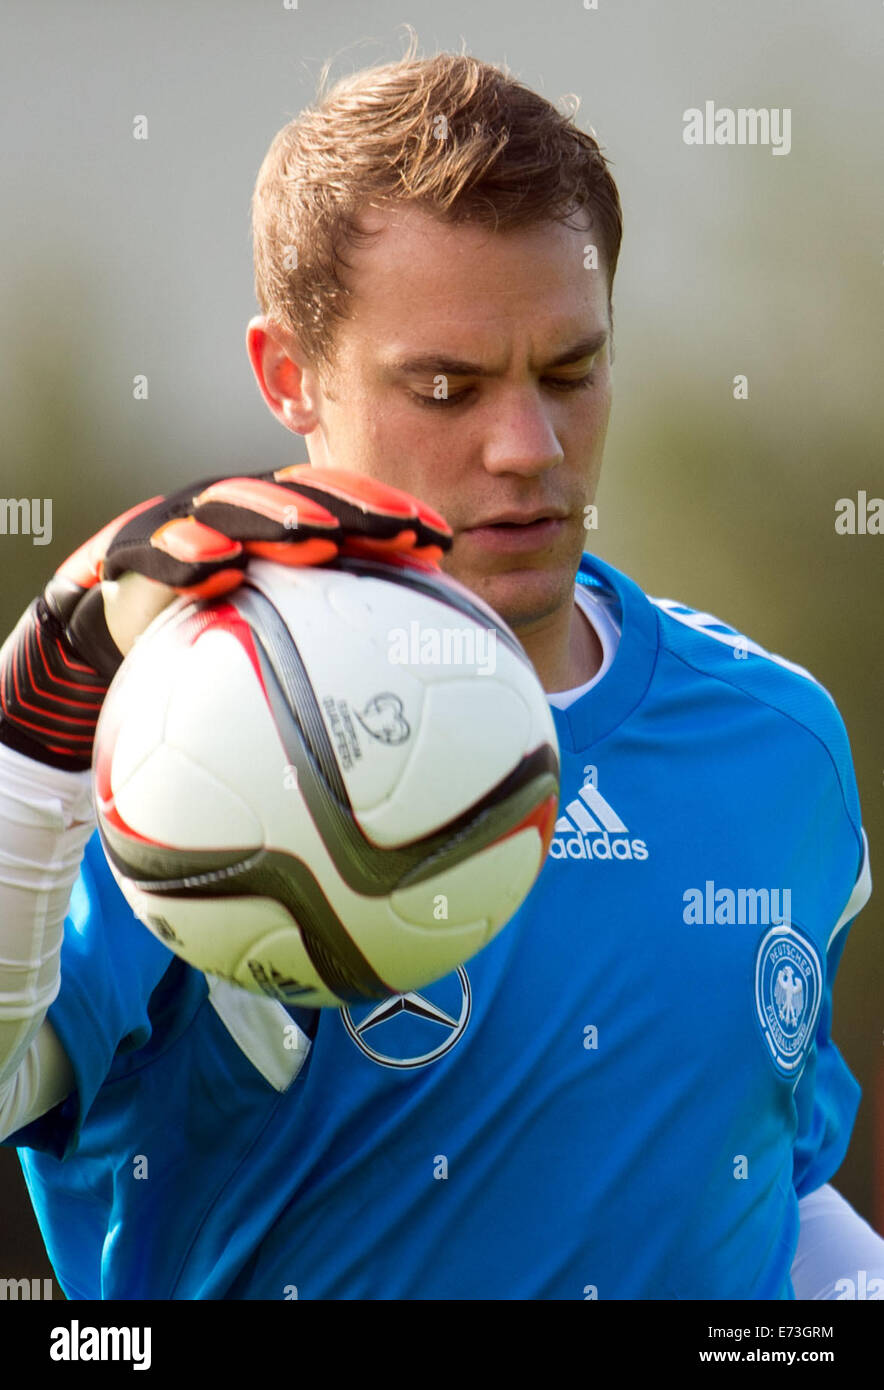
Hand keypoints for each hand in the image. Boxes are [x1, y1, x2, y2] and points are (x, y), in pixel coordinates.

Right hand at [0, 465, 451, 769]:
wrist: (110, 640)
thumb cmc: (205, 643)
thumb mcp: (269, 640)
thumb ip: (325, 644)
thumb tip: (409, 704)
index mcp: (274, 525)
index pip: (339, 503)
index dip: (386, 511)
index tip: (437, 539)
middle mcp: (233, 513)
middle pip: (296, 495)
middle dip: (347, 505)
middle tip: (395, 527)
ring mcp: (184, 525)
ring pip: (230, 506)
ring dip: (276, 518)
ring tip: (316, 536)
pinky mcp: (133, 552)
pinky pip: (161, 550)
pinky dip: (188, 554)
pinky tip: (220, 567)